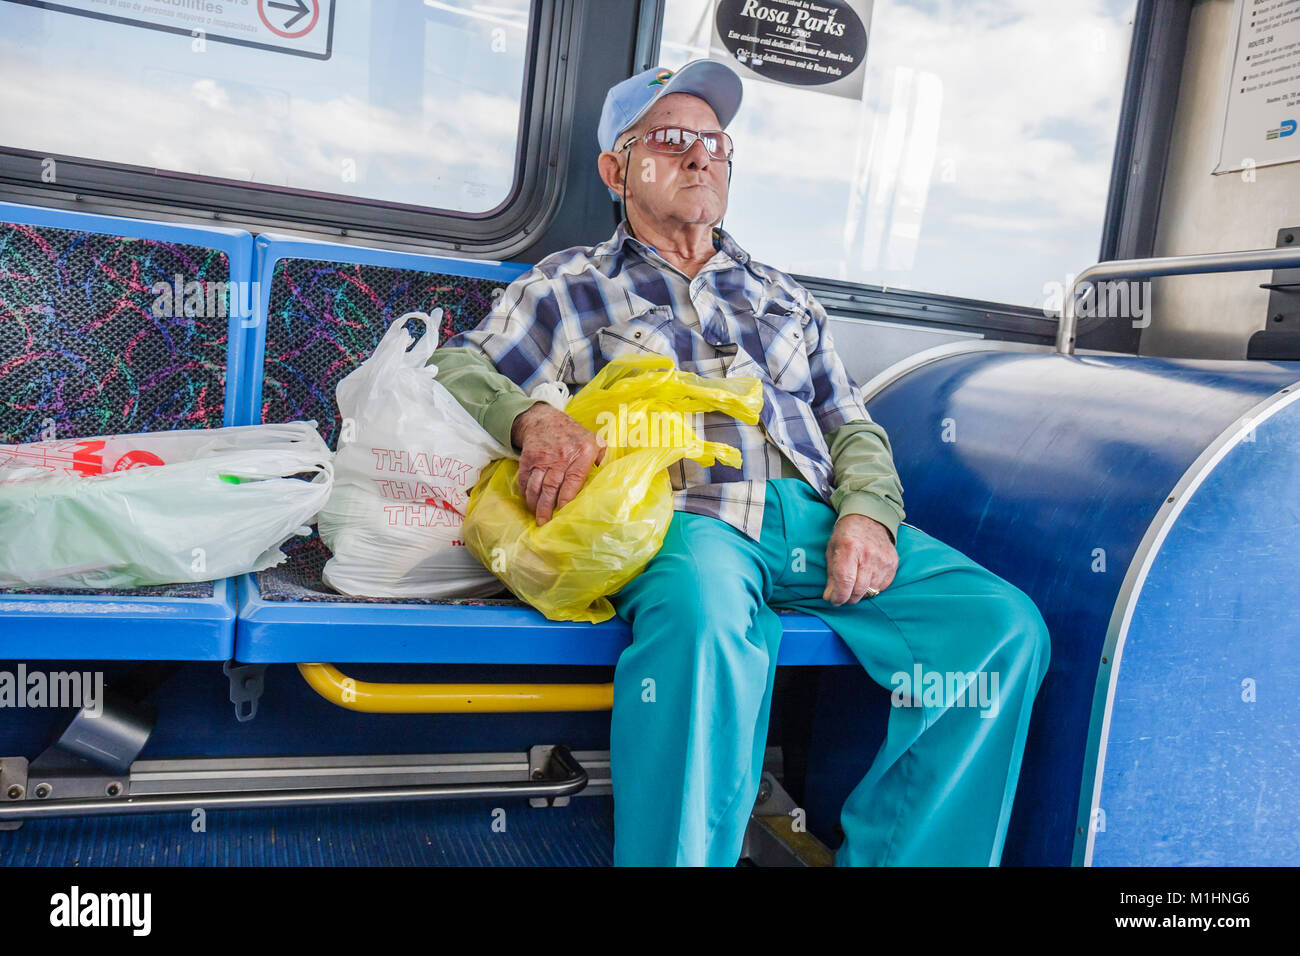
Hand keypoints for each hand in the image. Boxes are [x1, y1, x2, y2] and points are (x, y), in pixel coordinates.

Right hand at [511, 402, 605, 523]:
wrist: (544, 419)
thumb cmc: (574, 435)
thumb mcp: (595, 441)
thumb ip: (602, 460)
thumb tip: (609, 480)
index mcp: (582, 452)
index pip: (574, 480)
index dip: (567, 498)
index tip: (564, 512)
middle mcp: (561, 455)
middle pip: (552, 486)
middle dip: (547, 507)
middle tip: (545, 522)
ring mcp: (543, 457)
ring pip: (536, 485)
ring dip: (535, 504)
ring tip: (538, 517)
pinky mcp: (528, 458)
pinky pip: (525, 480)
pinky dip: (526, 493)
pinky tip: (530, 502)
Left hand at [823, 514, 897, 605]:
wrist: (869, 518)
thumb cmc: (846, 535)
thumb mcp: (832, 550)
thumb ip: (831, 575)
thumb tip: (830, 597)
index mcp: (849, 548)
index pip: (845, 581)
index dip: (838, 596)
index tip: (833, 600)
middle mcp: (868, 555)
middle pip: (858, 590)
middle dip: (848, 598)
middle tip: (841, 595)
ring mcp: (883, 560)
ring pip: (871, 591)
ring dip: (860, 594)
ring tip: (853, 585)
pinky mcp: (892, 564)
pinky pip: (882, 586)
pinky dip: (872, 588)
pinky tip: (866, 579)